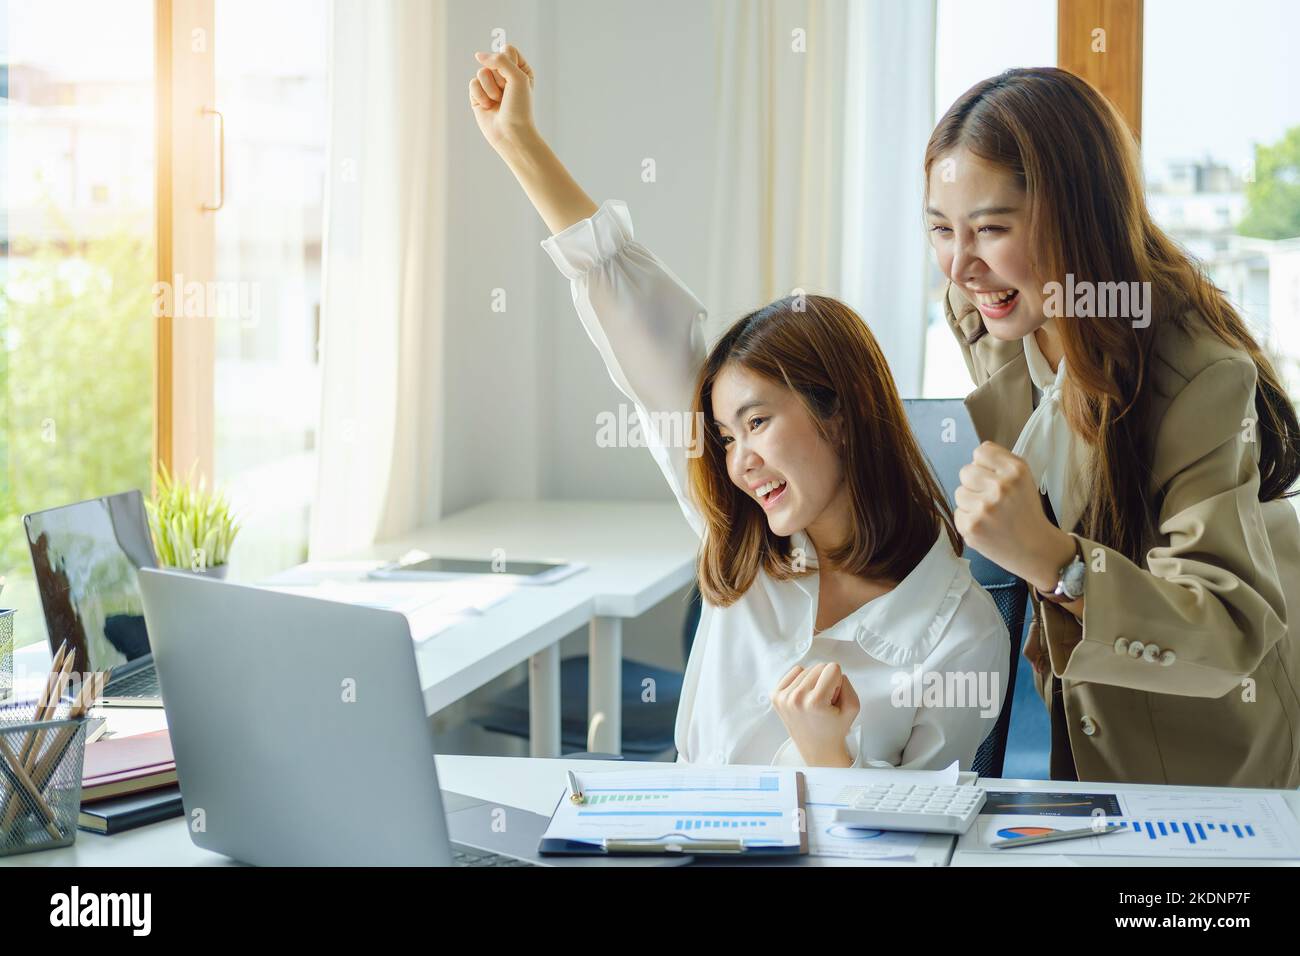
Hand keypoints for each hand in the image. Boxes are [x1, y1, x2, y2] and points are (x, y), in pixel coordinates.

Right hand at [468, 45, 535, 151]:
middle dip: (499, 79)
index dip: (508, 62)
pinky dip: (480, 96)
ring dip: (490, 88)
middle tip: (506, 94)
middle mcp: (505, 75)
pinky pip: (472, 83)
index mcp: (520, 69)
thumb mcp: (518, 77)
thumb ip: (500, 60)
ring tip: (498, 102)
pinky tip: (488, 107)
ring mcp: (490, 85)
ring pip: (481, 71)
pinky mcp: (478, 95)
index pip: (507, 49)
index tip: (514, 79)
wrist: (511, 134)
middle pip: (492, 60)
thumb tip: (478, 55)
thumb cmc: (519, 107)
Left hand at [771, 663, 858, 766]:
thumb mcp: (853, 707)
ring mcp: (783, 697)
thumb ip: (847, 683)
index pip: (833, 668)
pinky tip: (805, 696)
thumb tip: (831, 671)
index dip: (838, 682)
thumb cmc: (834, 730)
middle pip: (818, 667)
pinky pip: (793, 673)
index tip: (833, 699)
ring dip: (813, 682)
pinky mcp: (776, 696)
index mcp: (815, 702)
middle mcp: (796, 698)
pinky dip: (801, 681)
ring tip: (815, 701)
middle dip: (826, 681)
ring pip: (806, 669)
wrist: (818, 749)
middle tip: (825, 702)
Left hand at [955, 441, 1076, 592]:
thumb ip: (1000, 464)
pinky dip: (968, 520)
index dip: (984, 465)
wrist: (1036, 550)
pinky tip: (986, 526)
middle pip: (966, 471)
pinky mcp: (971, 526)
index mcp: (1016, 471)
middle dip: (974, 483)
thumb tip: (974, 459)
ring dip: (970, 502)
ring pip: (959, 492)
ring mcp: (984, 507)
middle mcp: (1000, 487)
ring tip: (989, 514)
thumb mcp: (1024, 480)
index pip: (981, 451)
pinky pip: (958, 512)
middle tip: (990, 498)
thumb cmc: (1026, 513)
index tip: (992, 476)